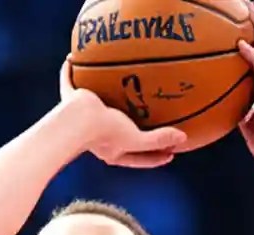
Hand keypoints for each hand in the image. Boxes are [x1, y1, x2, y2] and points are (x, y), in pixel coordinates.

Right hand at [58, 57, 186, 168]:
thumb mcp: (136, 139)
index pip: (139, 158)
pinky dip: (70, 70)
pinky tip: (72, 58)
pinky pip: (69, 80)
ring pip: (98, 107)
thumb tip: (183, 138)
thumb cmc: (106, 132)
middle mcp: (98, 137)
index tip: (173, 152)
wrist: (77, 121)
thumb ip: (159, 139)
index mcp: (113, 151)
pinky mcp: (70, 98)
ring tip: (120, 90)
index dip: (156, 157)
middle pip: (120, 134)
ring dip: (107, 99)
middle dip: (134, 130)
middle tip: (154, 124)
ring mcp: (83, 118)